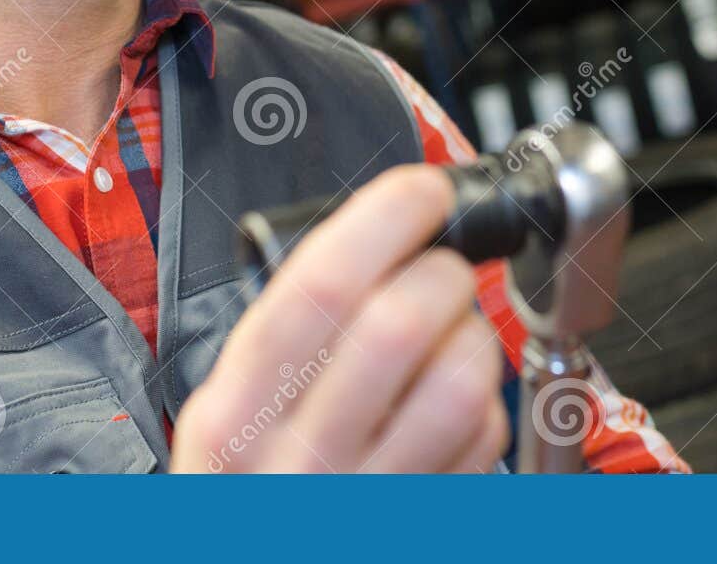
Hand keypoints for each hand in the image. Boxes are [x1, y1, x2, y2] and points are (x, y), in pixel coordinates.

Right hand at [172, 164, 511, 472]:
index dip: (385, 219)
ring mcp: (369, 504)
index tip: (420, 191)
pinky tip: (450, 405)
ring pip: (463, 381)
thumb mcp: (231, 414)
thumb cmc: (250, 493)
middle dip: (442, 269)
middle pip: (403, 323)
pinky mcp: (427, 525)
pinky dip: (485, 402)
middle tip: (440, 265)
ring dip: (474, 334)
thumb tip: (379, 239)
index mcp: (235, 416)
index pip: (320, 287)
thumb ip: (289, 338)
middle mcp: (298, 464)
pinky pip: (486, 441)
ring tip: (449, 335)